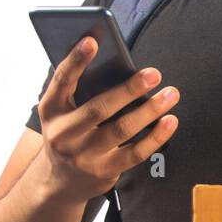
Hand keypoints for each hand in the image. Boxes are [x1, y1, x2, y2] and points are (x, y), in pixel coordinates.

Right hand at [35, 35, 179, 201]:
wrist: (59, 182)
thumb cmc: (68, 132)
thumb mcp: (62, 111)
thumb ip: (79, 89)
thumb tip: (114, 61)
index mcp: (51, 110)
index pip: (62, 81)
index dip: (76, 60)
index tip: (93, 40)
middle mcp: (63, 134)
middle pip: (99, 108)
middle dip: (129, 89)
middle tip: (153, 73)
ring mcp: (83, 156)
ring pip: (122, 130)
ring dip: (150, 110)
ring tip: (171, 94)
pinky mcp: (103, 172)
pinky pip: (135, 153)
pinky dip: (156, 137)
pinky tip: (170, 121)